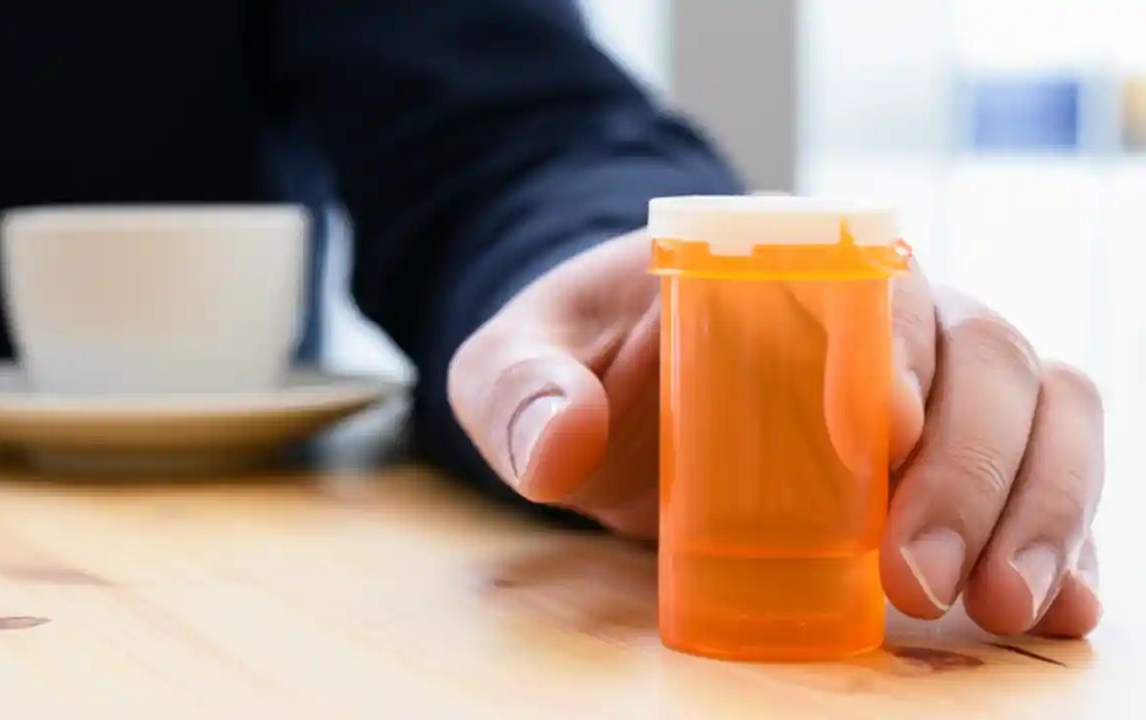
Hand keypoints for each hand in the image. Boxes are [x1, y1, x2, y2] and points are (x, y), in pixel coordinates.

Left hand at [448, 229, 1103, 636]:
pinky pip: (1040, 469)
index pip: (876, 283)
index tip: (889, 441)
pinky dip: (1064, 532)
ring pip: (1040, 408)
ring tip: (1010, 608)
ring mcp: (931, 379)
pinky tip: (1063, 601)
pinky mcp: (948, 452)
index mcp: (784, 265)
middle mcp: (884, 313)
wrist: (616, 390)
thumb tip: (559, 440)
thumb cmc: (579, 362)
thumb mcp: (518, 364)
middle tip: (924, 577)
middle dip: (972, 467)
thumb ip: (521, 389)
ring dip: (1040, 505)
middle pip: (984, 354)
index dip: (899, 352)